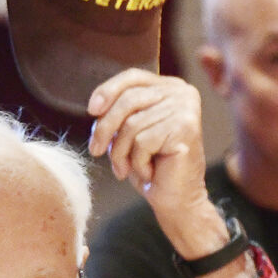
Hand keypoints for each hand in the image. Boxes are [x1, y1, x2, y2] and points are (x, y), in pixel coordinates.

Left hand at [87, 69, 233, 276]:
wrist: (176, 200)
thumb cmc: (151, 167)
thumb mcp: (129, 133)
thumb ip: (117, 114)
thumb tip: (96, 107)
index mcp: (169, 87)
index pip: (132, 77)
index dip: (107, 91)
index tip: (91, 111)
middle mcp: (181, 92)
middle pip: (128, 100)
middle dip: (105, 129)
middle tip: (96, 151)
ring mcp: (185, 109)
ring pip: (131, 124)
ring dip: (121, 152)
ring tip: (125, 168)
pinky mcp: (186, 128)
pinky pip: (143, 142)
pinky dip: (137, 162)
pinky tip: (149, 172)